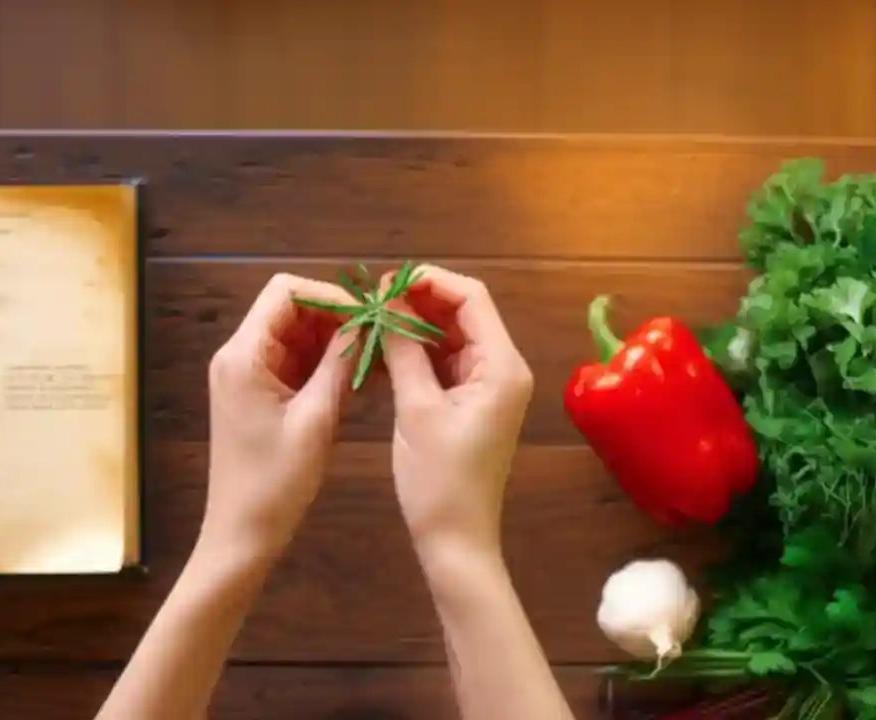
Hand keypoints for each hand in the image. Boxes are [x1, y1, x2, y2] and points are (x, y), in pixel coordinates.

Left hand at [203, 273, 353, 557]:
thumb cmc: (275, 484)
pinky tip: (357, 379)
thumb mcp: (316, 420)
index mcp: (243, 355)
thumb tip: (366, 323)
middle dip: (336, 317)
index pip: (285, 292)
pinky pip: (294, 362)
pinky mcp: (258, 395)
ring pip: (296, 335)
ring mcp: (246, 376)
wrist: (241, 535)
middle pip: (291, 309)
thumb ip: (340, 365)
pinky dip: (324, 364)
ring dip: (334, 341)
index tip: (370, 315)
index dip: (330, 295)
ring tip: (375, 358)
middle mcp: (239, 356)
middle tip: (379, 338)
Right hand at [381, 265, 532, 560]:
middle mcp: (502, 369)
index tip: (385, 283)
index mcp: (501, 366)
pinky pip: (445, 362)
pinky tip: (384, 348)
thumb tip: (387, 306)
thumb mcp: (416, 410)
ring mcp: (489, 386)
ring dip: (415, 324)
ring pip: (451, 336)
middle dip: (419, 299)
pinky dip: (418, 351)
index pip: (471, 298)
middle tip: (373, 301)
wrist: (456, 539)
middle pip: (463, 312)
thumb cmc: (439, 481)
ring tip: (373, 320)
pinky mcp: (472, 403)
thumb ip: (404, 351)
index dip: (429, 281)